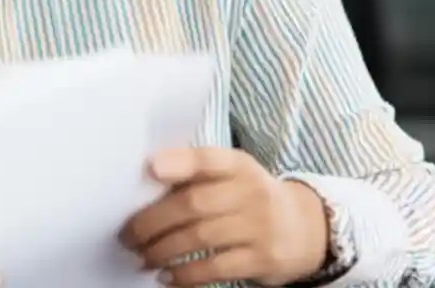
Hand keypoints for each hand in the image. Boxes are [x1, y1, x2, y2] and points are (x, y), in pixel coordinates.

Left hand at [119, 148, 328, 286]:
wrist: (305, 229)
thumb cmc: (247, 198)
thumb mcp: (232, 177)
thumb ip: (195, 176)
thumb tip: (140, 186)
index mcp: (238, 165)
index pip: (208, 159)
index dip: (180, 162)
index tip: (150, 168)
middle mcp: (251, 192)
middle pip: (193, 204)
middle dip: (152, 222)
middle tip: (128, 236)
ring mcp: (260, 227)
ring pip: (200, 238)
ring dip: (162, 251)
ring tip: (143, 257)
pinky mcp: (264, 259)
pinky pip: (217, 268)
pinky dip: (186, 274)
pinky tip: (167, 276)